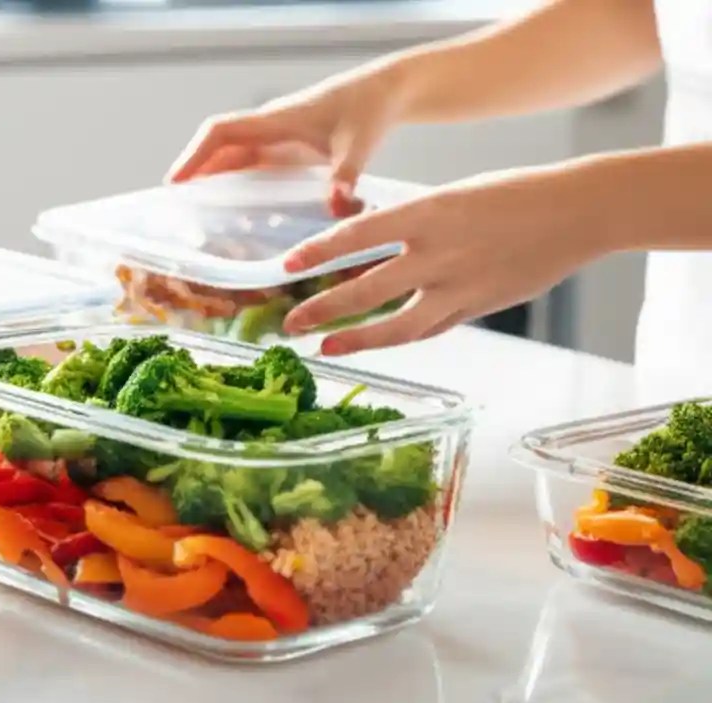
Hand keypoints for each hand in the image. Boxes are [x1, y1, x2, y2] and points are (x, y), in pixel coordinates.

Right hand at [166, 63, 406, 198]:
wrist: (387, 92)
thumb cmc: (370, 109)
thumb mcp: (360, 143)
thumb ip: (347, 175)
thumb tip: (338, 208)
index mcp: (276, 120)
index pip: (221, 132)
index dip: (194, 156)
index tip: (176, 184)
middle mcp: (269, 128)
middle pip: (217, 148)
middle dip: (193, 174)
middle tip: (175, 210)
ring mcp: (276, 139)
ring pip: (231, 158)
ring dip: (211, 181)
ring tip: (194, 216)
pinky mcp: (287, 150)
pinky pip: (250, 167)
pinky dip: (234, 186)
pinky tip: (233, 214)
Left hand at [280, 166, 610, 355]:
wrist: (576, 211)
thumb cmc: (512, 195)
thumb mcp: (450, 197)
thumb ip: (408, 225)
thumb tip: (364, 248)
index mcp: (428, 211)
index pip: (357, 235)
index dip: (318, 252)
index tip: (286, 264)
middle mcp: (438, 252)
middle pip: (366, 289)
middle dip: (322, 308)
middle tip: (289, 322)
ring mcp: (459, 286)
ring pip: (396, 324)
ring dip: (355, 339)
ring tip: (322, 346)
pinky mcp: (477, 308)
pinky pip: (428, 329)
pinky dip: (397, 337)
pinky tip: (372, 343)